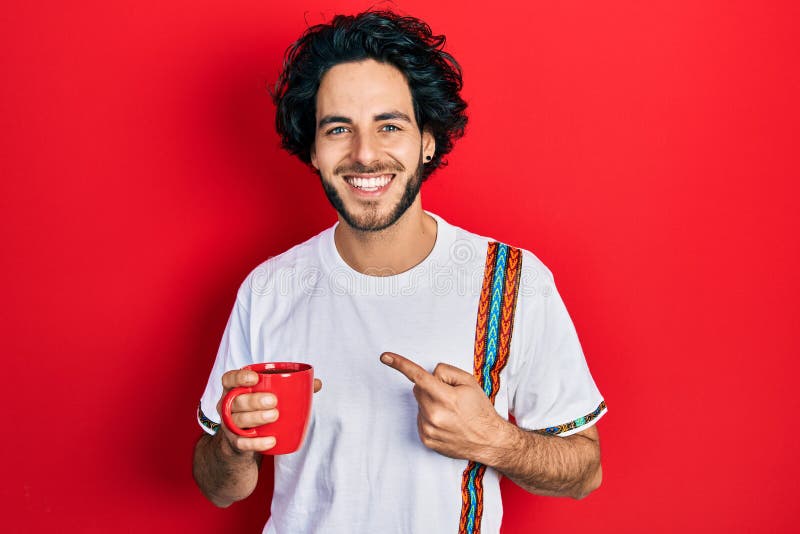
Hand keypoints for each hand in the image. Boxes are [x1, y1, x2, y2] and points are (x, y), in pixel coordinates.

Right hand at [216, 368, 322, 454]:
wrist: (243, 440)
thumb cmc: (258, 409)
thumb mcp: (268, 396)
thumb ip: (291, 388)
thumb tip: (317, 383)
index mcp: (234, 389)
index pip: (229, 379)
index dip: (239, 377)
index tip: (255, 378)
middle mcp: (227, 406)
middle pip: (236, 401)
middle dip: (254, 400)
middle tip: (273, 401)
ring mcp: (229, 425)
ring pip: (237, 420)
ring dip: (255, 418)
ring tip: (274, 416)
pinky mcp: (234, 442)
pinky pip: (242, 443)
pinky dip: (256, 443)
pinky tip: (271, 440)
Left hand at [380, 352, 505, 461]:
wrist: (489, 441)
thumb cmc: (480, 410)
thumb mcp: (469, 381)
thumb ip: (446, 372)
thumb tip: (430, 375)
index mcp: (445, 397)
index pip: (418, 376)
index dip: (400, 365)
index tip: (384, 357)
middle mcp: (434, 415)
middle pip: (418, 389)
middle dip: (430, 388)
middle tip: (450, 396)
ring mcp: (429, 429)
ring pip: (419, 405)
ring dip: (430, 404)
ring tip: (451, 413)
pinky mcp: (426, 440)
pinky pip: (420, 419)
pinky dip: (430, 417)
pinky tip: (446, 423)